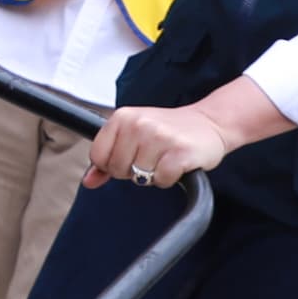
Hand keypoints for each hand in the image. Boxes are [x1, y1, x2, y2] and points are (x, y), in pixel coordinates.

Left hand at [88, 103, 230, 190]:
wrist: (209, 122)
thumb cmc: (168, 130)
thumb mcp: (132, 136)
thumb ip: (107, 158)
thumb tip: (88, 181)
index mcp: (122, 117)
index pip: (98, 156)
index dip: (113, 165)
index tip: (130, 156)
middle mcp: (139, 124)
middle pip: (118, 169)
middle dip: (134, 171)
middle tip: (153, 156)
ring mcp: (159, 137)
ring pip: (140, 177)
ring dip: (154, 174)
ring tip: (166, 157)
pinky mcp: (179, 152)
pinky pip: (162, 180)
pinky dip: (169, 178)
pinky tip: (177, 163)